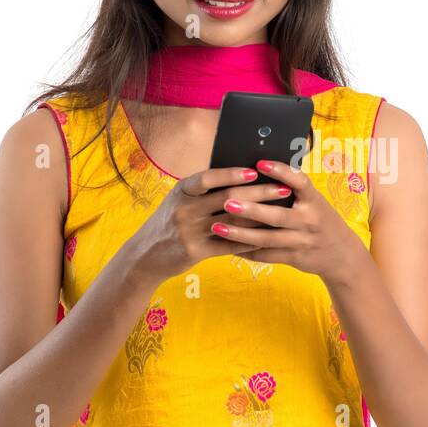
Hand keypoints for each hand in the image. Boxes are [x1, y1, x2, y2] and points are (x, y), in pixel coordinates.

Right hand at [127, 166, 285, 281]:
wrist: (145, 255)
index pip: (208, 178)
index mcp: (182, 191)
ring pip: (232, 221)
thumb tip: (241, 177)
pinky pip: (229, 245)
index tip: (255, 171)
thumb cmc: (169, 223)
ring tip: (281, 212)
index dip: (232, 174)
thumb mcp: (178, 201)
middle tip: (282, 189)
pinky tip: (267, 237)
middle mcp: (184, 209)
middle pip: (228, 198)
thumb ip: (203, 191)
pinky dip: (250, 240)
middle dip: (259, 193)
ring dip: (260, 216)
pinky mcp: (196, 251)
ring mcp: (189, 231)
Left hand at [209, 158, 365, 284]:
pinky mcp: (295, 258)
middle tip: (227, 201)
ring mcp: (302, 241)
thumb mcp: (315, 202)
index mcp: (315, 200)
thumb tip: (260, 170)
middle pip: (278, 215)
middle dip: (251, 209)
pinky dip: (247, 251)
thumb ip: (294, 191)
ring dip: (241, 234)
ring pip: (268, 239)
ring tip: (218, 226)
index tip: (260, 163)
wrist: (342, 255)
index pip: (300, 182)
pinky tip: (227, 246)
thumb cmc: (321, 220)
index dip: (281, 171)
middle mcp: (310, 220)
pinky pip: (267, 255)